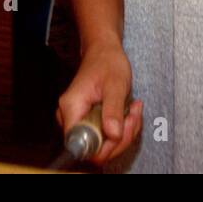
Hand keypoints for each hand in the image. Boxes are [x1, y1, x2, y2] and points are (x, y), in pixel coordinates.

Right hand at [57, 39, 142, 165]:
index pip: (82, 145)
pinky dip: (122, 129)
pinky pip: (105, 137)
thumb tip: (113, 134)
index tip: (121, 129)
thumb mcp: (115, 85)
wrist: (103, 52)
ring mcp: (77, 121)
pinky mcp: (87, 122)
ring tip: (133, 111)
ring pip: (101, 145)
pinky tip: (129, 113)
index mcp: (71, 108)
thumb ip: (113, 110)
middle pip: (93, 149)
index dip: (104, 145)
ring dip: (124, 132)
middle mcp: (69, 118)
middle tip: (133, 116)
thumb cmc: (107, 63)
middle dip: (120, 138)